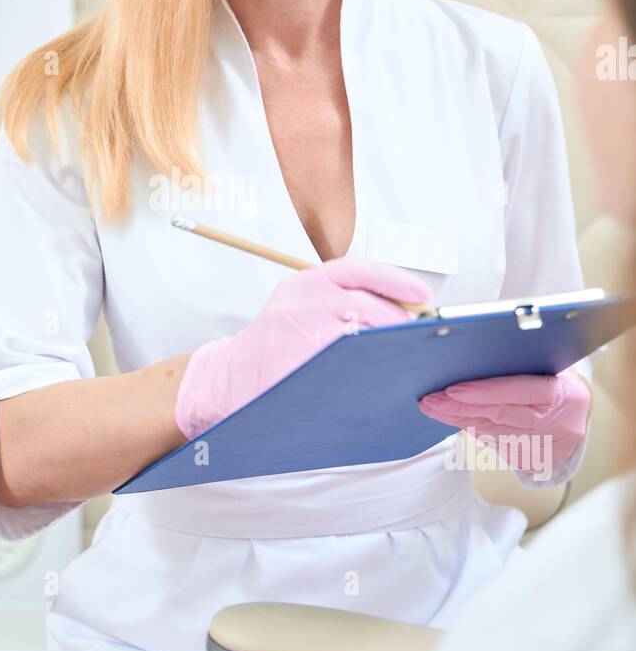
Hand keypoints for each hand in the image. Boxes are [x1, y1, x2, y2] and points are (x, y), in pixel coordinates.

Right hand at [175, 256, 432, 439]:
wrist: (228, 378)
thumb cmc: (277, 345)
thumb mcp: (302, 308)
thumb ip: (343, 303)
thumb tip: (403, 311)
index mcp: (304, 282)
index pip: (355, 270)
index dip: (394, 280)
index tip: (423, 294)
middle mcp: (298, 300)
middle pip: (364, 306)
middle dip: (395, 324)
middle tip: (412, 340)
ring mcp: (292, 332)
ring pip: (355, 337)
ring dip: (382, 350)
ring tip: (396, 360)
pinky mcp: (290, 364)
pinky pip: (339, 368)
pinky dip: (360, 373)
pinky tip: (371, 380)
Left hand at [418, 367, 590, 480]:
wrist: (579, 420)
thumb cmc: (559, 385)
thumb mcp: (554, 369)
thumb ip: (524, 364)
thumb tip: (478, 357)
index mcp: (561, 394)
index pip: (519, 392)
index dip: (484, 392)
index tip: (452, 390)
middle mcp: (554, 424)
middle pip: (500, 417)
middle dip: (461, 409)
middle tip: (431, 401)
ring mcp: (543, 445)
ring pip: (493, 433)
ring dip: (460, 421)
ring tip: (434, 408)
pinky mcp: (531, 459)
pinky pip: (494, 444)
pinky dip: (473, 430)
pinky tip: (453, 420)